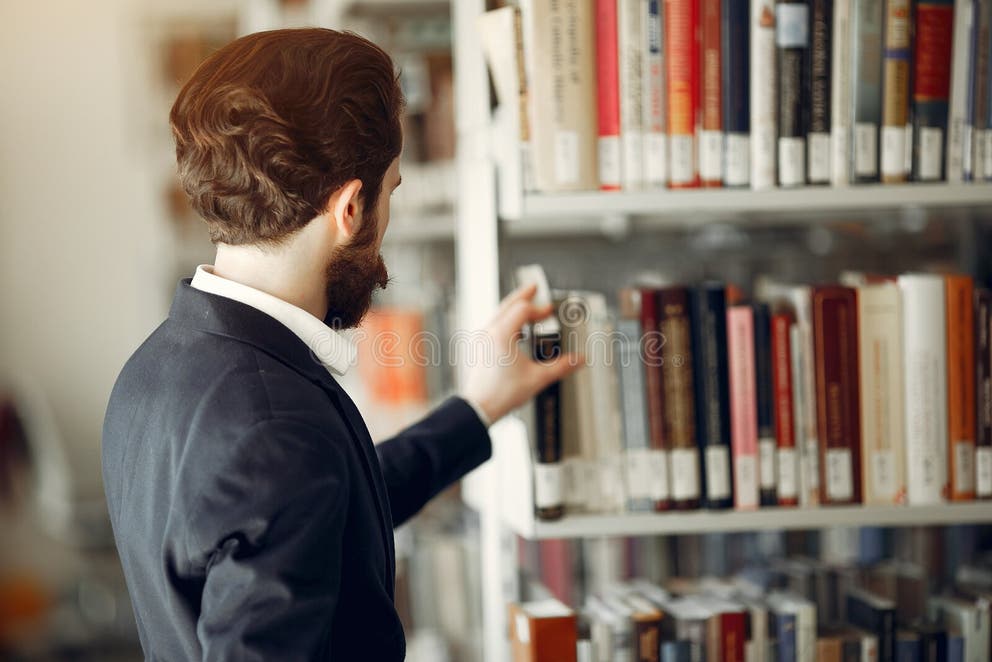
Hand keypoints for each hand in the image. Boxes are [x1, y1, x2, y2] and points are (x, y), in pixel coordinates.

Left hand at [459, 284, 581, 423]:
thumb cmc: (501, 394)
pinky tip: (514, 330)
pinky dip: (505, 320)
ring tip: (526, 307)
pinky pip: (493, 325)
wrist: (478, 408)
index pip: (523, 310)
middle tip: (533, 287)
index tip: (550, 313)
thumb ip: (561, 367)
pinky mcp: (479, 347)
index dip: (539, 309)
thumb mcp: (537, 378)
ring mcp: (482, 339)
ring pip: (498, 314)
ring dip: (513, 307)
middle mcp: (489, 332)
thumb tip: (578, 360)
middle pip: (507, 304)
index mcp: (502, 335)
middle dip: (522, 295)